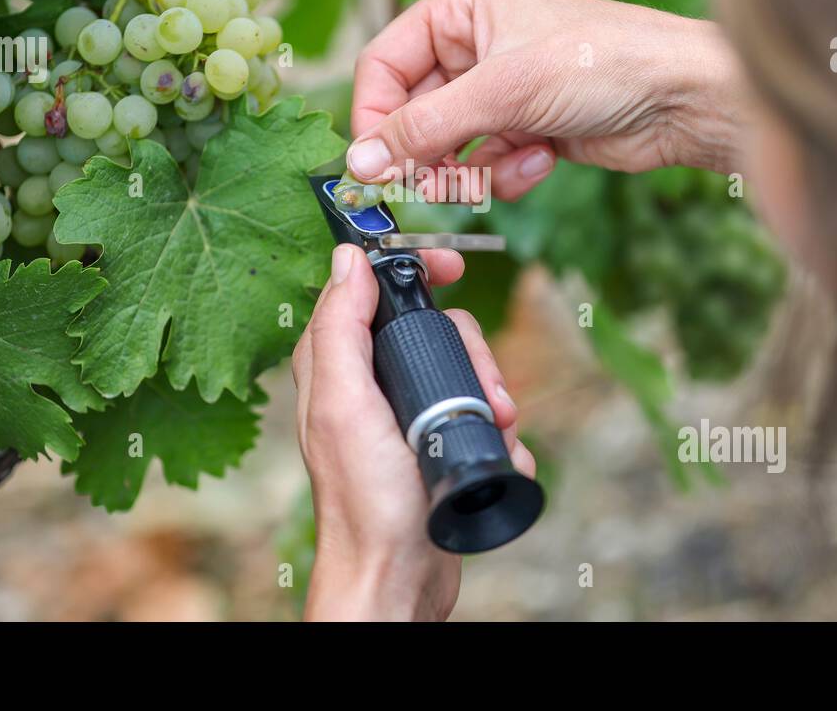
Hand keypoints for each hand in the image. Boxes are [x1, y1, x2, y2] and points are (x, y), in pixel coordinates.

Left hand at [293, 243, 533, 620]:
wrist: (398, 577)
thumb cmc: (364, 500)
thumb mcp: (345, 403)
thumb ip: (341, 327)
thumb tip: (347, 258)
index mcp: (337, 365)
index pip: (371, 289)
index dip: (412, 268)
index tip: (453, 265)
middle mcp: (369, 385)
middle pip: (435, 330)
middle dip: (473, 354)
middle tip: (490, 391)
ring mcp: (406, 416)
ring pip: (465, 371)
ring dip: (493, 395)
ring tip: (499, 428)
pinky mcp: (437, 445)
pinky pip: (481, 415)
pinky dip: (497, 431)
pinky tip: (500, 454)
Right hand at [348, 0, 746, 201]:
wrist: (681, 98)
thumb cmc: (601, 63)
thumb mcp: (501, 92)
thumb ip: (422, 129)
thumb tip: (358, 163)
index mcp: (457, 4)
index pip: (383, 66)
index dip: (376, 119)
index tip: (374, 169)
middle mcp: (471, 40)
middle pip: (411, 111)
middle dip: (432, 152)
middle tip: (441, 183)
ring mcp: (497, 85)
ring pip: (446, 145)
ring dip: (472, 168)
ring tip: (509, 163)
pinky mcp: (522, 123)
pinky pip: (483, 161)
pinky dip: (506, 171)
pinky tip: (543, 158)